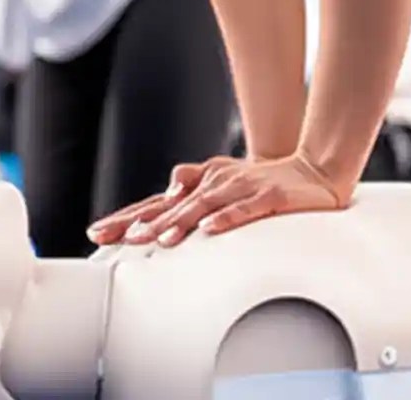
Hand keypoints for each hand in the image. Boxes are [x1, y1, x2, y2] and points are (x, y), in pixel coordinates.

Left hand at [87, 154, 349, 247]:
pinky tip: (209, 229)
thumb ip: (193, 185)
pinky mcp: (268, 197)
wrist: (313, 170)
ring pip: (204, 207)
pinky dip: (227, 218)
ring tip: (159, 239)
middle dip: (143, 223)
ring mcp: (240, 188)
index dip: (127, 216)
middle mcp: (213, 183)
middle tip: (117, 239)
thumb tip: (167, 189)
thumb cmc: (260, 182)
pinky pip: (244, 209)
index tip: (97, 231)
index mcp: (199, 185)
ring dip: (180, 222)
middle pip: (171, 205)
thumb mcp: (222, 180)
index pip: (156, 202)